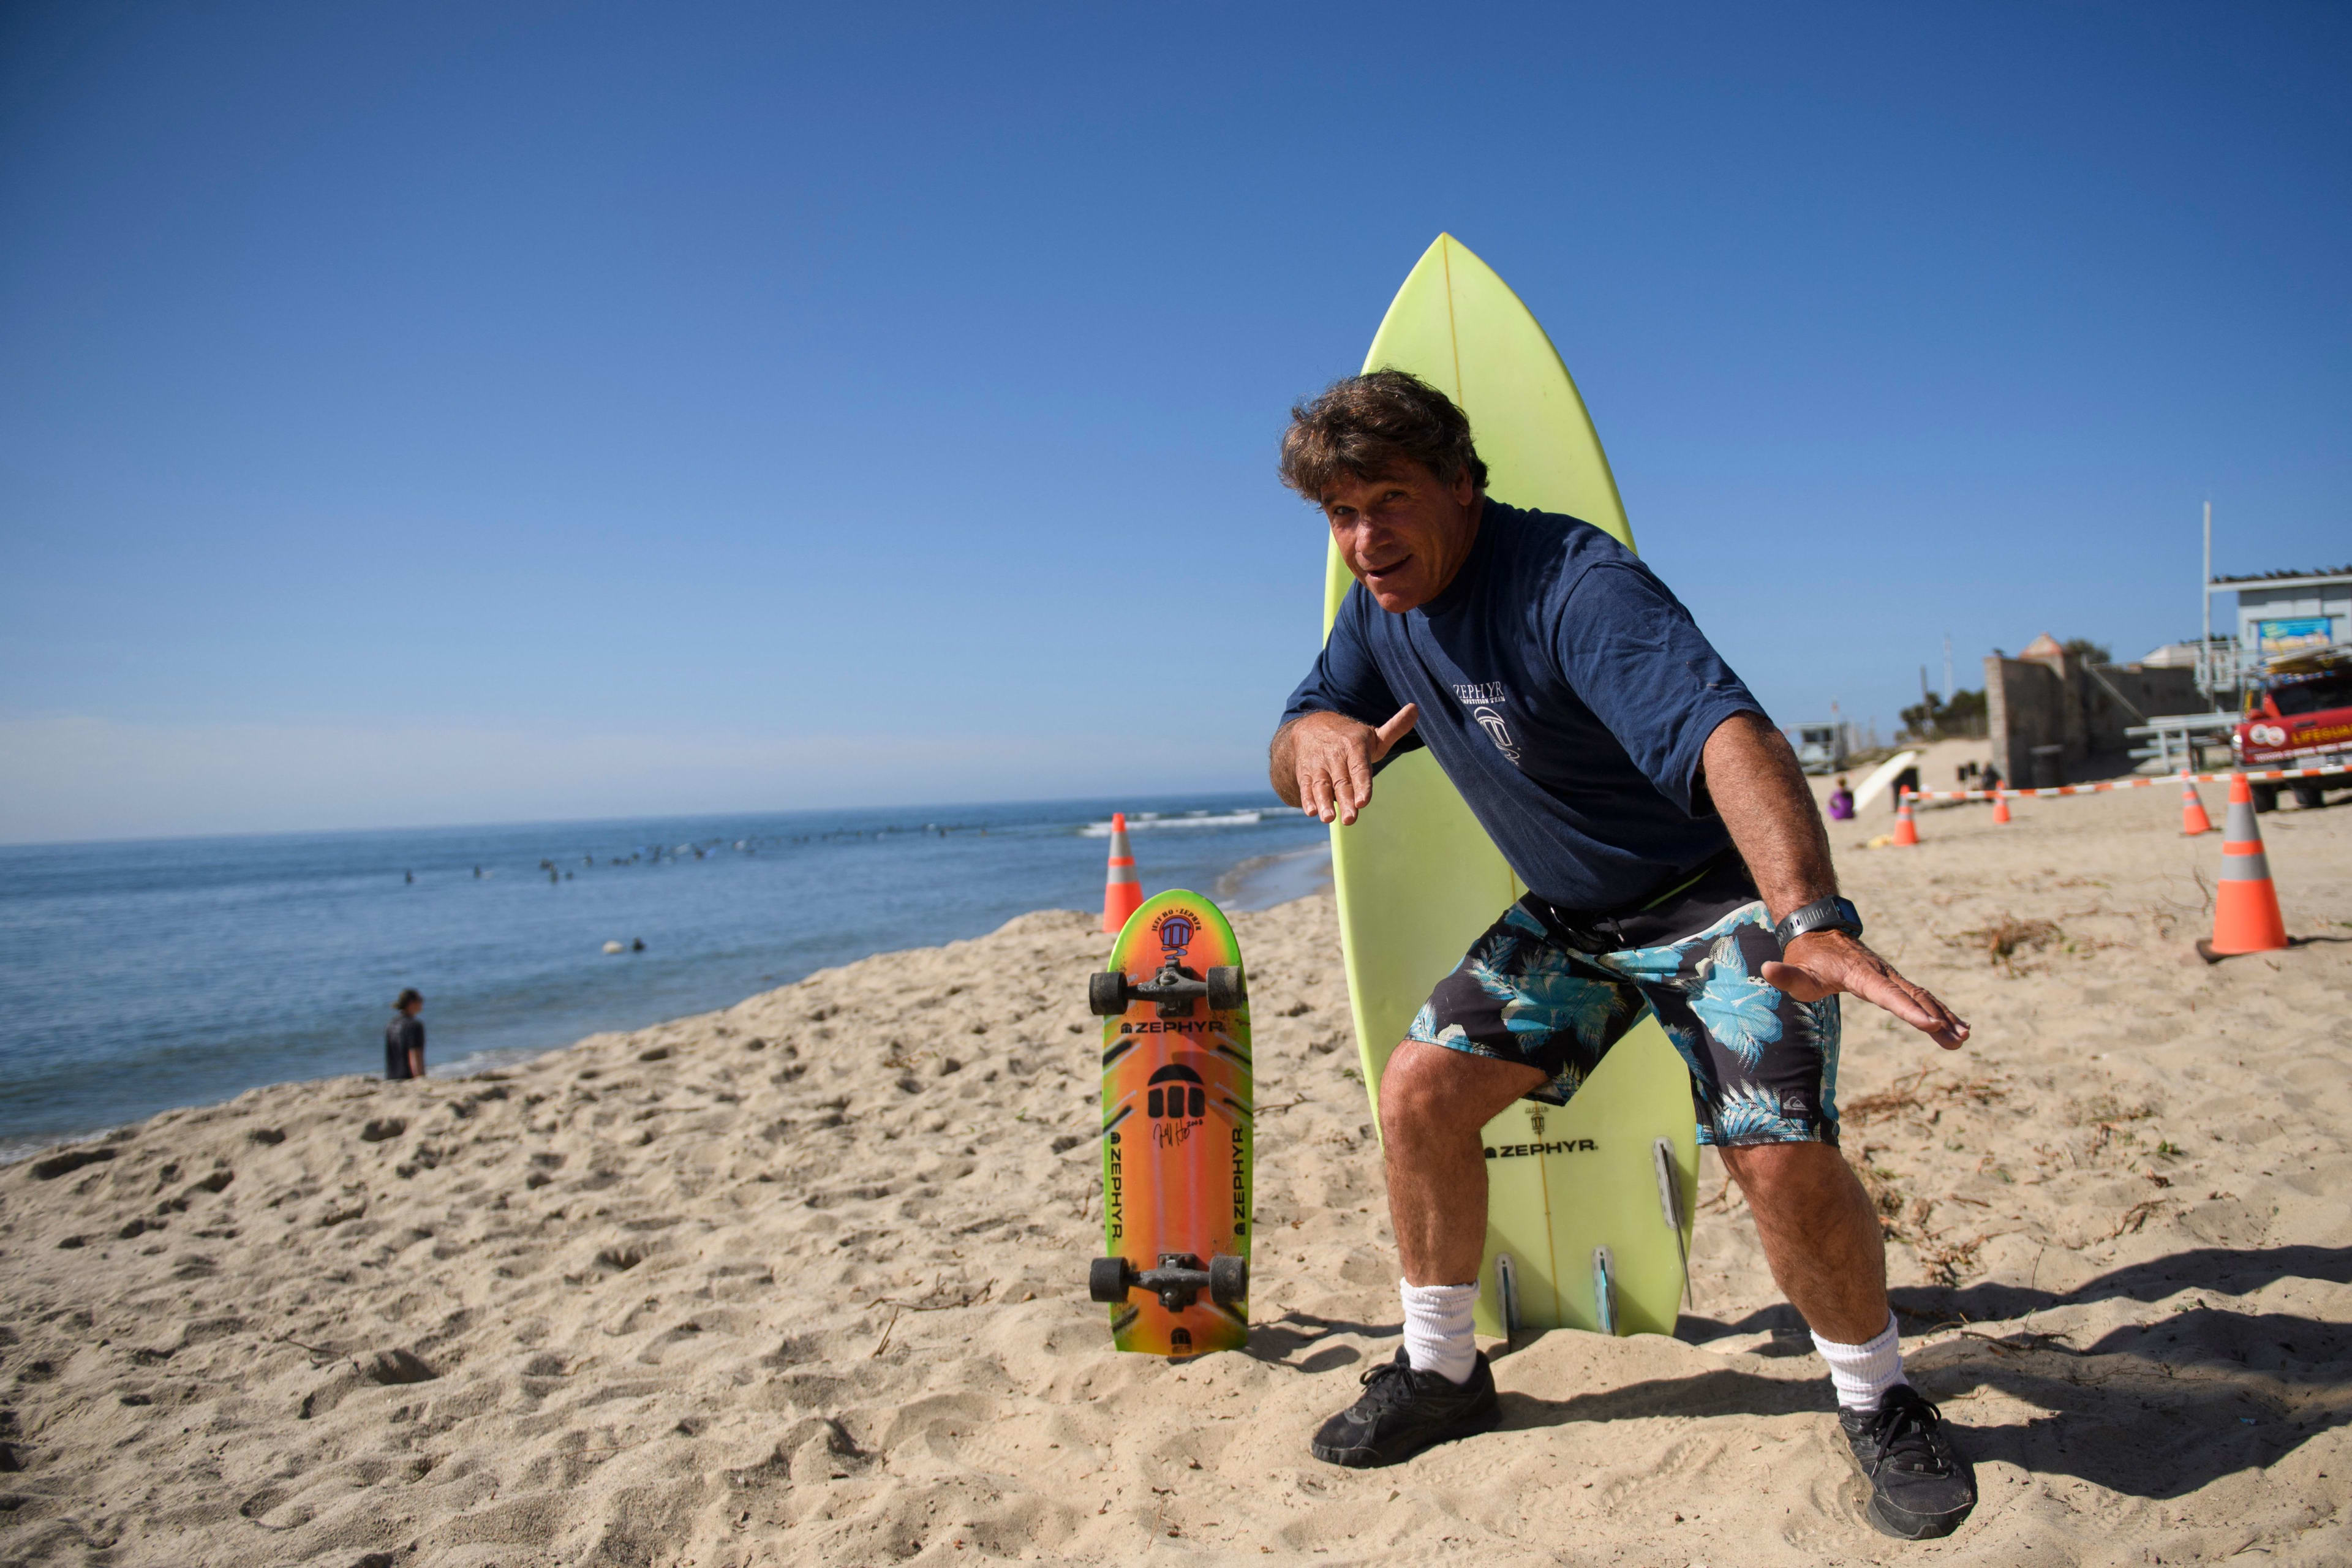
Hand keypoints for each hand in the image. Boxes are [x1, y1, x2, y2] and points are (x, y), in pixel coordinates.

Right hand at [1288, 706, 1418, 825]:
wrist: (1311, 727)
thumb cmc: (1350, 739)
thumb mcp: (1372, 734)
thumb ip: (1395, 728)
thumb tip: (1416, 709)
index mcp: (1354, 746)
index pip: (1359, 768)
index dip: (1362, 784)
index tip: (1363, 801)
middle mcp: (1335, 755)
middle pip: (1341, 781)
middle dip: (1345, 800)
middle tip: (1350, 819)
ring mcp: (1318, 765)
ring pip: (1321, 785)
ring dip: (1323, 801)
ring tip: (1328, 818)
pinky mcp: (1304, 773)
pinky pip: (1305, 786)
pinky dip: (1307, 798)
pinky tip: (1312, 811)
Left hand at [1760, 930, 1969, 1049]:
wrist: (1819, 932)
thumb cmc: (1807, 958)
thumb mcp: (1794, 969)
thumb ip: (1785, 975)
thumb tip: (1766, 969)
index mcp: (1861, 975)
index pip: (1887, 995)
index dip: (1908, 1010)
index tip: (1929, 1024)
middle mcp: (1882, 973)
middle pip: (1913, 997)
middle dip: (1936, 1017)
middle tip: (1957, 1038)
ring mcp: (1891, 976)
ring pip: (1922, 996)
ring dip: (1944, 1016)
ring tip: (1964, 1037)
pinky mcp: (1894, 980)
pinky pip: (1921, 995)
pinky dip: (1941, 1009)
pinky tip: (1958, 1025)